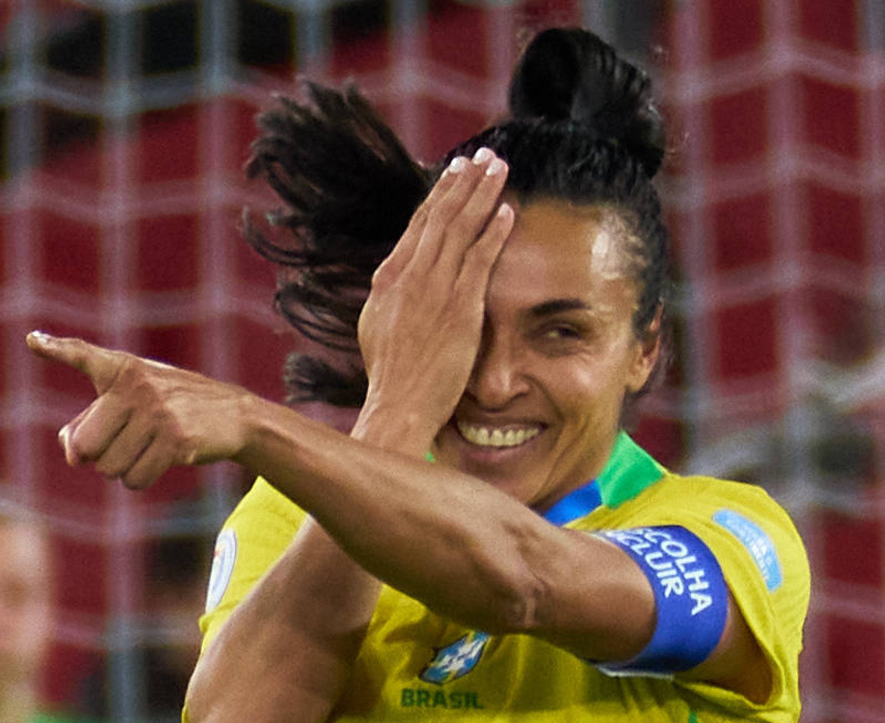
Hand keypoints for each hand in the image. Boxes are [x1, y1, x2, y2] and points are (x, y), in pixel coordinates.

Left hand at [28, 334, 255, 488]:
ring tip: (146, 448)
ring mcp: (157, 413)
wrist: (232, 414)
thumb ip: (89, 421)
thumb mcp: (131, 401)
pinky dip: (141, 478)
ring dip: (123, 469)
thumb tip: (71, 453)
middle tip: (121, 445)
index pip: (84, 356)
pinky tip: (161, 459)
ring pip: (109, 468)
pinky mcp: (176, 440)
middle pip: (85, 447)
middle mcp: (136, 387)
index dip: (57, 350)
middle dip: (97, 457)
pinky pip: (136, 479)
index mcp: (121, 369)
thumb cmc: (171, 407)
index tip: (33, 341)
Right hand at [354, 150, 514, 445]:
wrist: (397, 404)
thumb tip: (395, 278)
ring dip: (482, 194)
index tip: (455, 172)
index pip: (418, 226)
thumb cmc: (391, 375)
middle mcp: (409, 276)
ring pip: (460, 229)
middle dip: (463, 182)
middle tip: (483, 155)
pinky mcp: (459, 308)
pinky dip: (494, 232)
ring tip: (499, 168)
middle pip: (440, 217)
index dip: (439, 195)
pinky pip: (480, 260)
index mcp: (388, 278)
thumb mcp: (377, 326)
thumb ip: (390, 296)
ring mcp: (434, 290)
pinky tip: (508, 211)